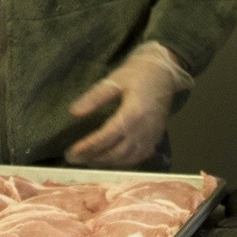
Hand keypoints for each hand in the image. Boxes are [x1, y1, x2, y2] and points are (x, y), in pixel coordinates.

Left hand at [64, 43, 188, 167]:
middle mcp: (144, 129)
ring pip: (127, 159)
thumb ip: (95, 97)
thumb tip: (74, 112)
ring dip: (107, 163)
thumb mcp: (114, 80)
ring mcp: (152, 136)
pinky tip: (110, 161)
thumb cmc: (138, 73)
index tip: (71, 152)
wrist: (164, 73)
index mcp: (133, 113)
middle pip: (116, 152)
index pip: (107, 136)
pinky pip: (139, 157)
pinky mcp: (156, 138)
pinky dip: (123, 163)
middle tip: (74, 159)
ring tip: (88, 161)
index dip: (88, 146)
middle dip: (94, 158)